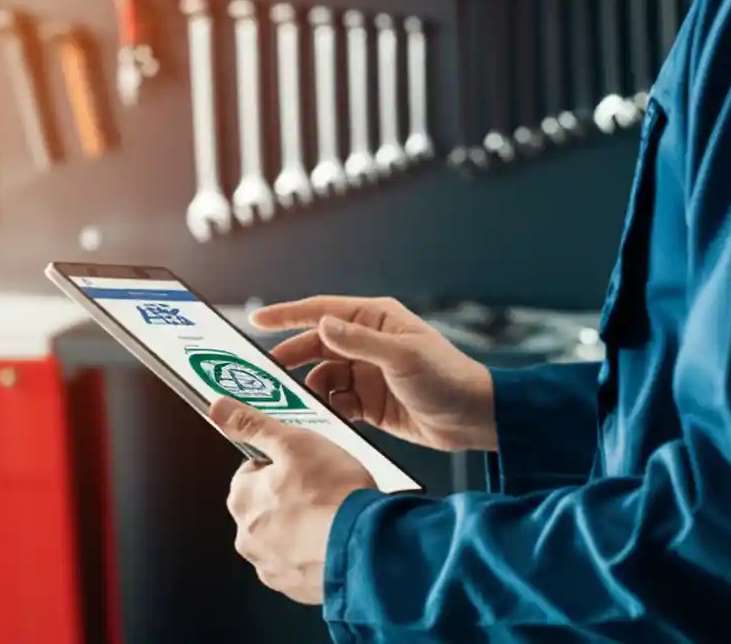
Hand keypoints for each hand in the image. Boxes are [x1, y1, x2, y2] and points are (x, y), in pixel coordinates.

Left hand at [210, 398, 376, 604]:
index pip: (251, 473)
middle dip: (289, 498)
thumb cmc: (332, 493)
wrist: (364, 544)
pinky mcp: (296, 588)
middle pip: (265, 507)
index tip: (302, 464)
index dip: (280, 464)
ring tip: (333, 515)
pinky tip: (336, 539)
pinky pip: (301, 564)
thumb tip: (219, 409)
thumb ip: (253, 425)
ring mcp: (271, 566)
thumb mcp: (293, 442)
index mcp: (242, 499)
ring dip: (302, 528)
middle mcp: (248, 537)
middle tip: (323, 488)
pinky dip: (314, 553)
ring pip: (283, 538)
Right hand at [251, 296, 496, 451]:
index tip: (256, 319)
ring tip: (302, 405)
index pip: (322, 311)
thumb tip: (322, 325)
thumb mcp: (403, 357)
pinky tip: (325, 419)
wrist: (474, 417)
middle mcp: (368, 342)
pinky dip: (327, 410)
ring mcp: (368, 373)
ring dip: (311, 391)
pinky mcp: (370, 402)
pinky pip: (336, 402)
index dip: (287, 314)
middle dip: (291, 359)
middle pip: (315, 346)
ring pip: (323, 377)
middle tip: (266, 376)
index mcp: (376, 319)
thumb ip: (361, 342)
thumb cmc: (447, 378)